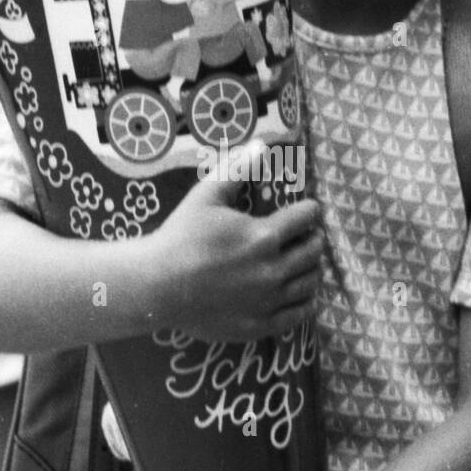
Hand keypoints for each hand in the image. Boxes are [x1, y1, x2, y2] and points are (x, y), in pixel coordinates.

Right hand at [149, 153, 323, 340]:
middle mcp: (273, 270)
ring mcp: (268, 301)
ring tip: (303, 262)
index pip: (306, 218)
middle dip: (313, 238)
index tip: (306, 209)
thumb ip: (236, 169)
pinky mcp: (261, 325)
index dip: (309, 210)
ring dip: (312, 268)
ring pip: (311, 283)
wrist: (156, 286)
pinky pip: (300, 314)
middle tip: (304, 236)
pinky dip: (307, 301)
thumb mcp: (206, 195)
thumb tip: (262, 145)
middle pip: (314, 251)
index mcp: (264, 236)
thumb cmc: (180, 237)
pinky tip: (300, 293)